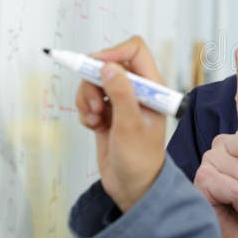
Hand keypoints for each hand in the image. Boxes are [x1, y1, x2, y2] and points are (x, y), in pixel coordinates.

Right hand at [75, 36, 166, 212]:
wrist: (132, 187)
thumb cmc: (140, 160)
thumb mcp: (130, 126)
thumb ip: (121, 94)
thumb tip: (108, 67)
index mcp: (152, 87)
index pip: (135, 50)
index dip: (113, 52)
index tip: (97, 67)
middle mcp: (137, 90)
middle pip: (107, 64)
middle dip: (94, 81)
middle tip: (96, 105)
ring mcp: (121, 102)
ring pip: (94, 82)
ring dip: (87, 98)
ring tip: (95, 119)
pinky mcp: (106, 113)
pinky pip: (88, 99)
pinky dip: (85, 110)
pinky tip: (94, 126)